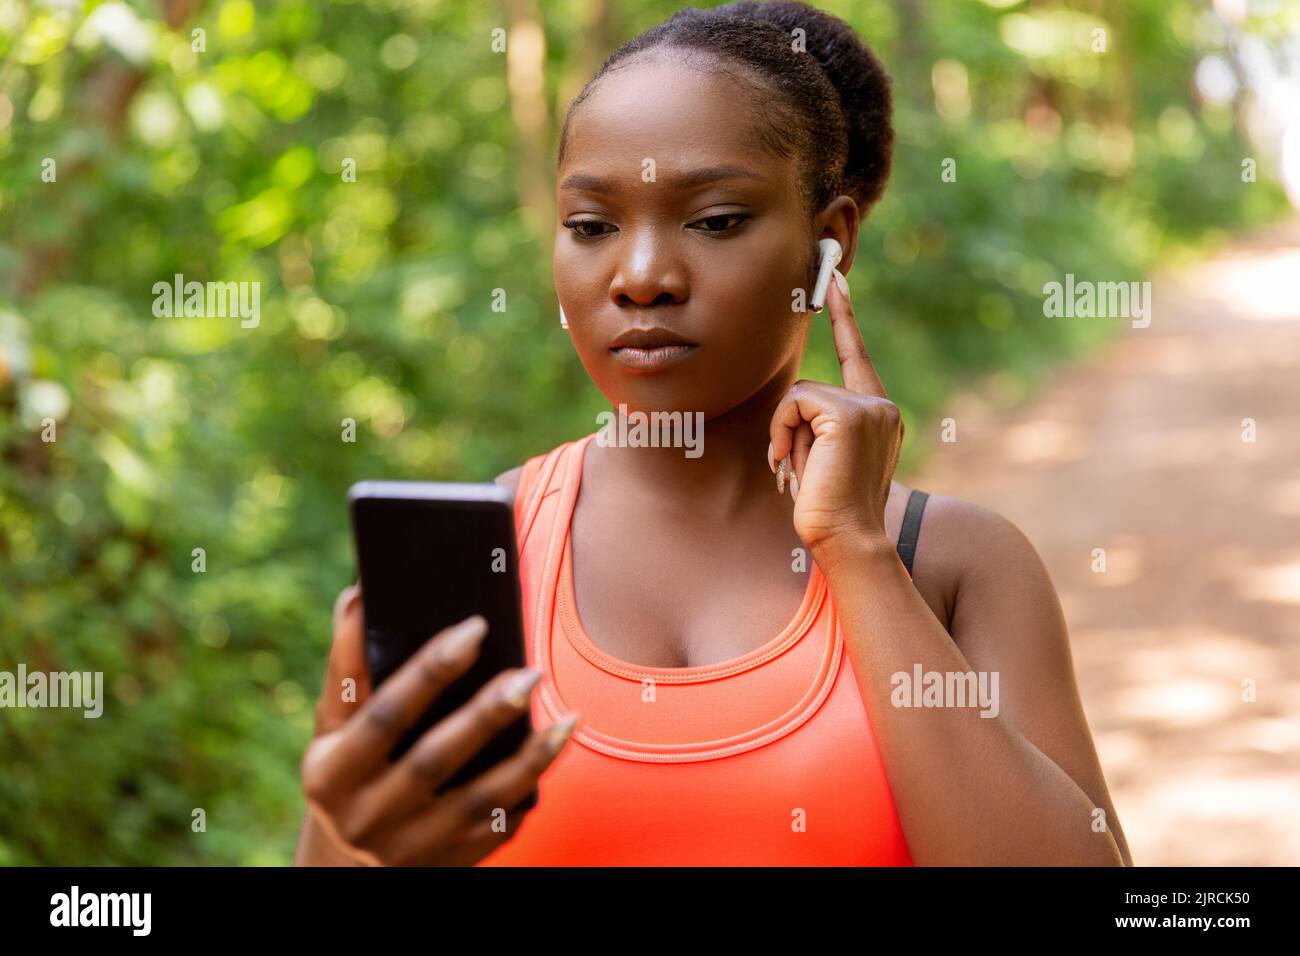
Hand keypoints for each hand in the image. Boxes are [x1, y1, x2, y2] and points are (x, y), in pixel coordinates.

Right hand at [295, 584, 577, 865]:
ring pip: (478, 800)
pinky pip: (497, 827)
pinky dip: (528, 791)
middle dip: (487, 714)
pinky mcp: (447, 864)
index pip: (385, 713)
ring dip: (529, 759)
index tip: (474, 627)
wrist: (349, 861)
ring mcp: (409, 848)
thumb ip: (346, 665)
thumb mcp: (332, 726)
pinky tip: (552, 756)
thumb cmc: (346, 769)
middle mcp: (366, 817)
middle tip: (531, 673)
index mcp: (331, 773)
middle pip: (435, 759)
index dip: (429, 670)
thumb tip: (360, 594)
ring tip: (565, 719)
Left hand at [768, 269, 902, 558]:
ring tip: (802, 471)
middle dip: (790, 430)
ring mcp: (870, 407)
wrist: (847, 539)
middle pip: (809, 389)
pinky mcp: (849, 414)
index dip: (843, 314)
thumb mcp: (823, 459)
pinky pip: (794, 403)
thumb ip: (817, 426)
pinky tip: (793, 462)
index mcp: (879, 414)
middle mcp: (882, 405)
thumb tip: (793, 404)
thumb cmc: (829, 510)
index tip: (833, 275)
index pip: (856, 354)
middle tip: (800, 471)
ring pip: (799, 395)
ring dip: (786, 435)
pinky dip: (782, 432)